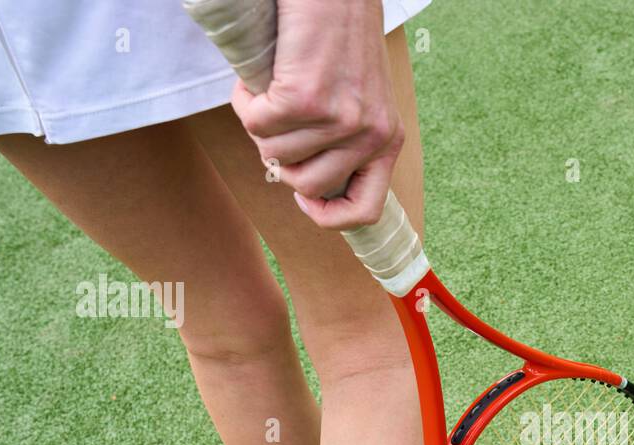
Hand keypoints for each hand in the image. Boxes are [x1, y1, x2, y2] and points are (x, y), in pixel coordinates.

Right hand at [231, 0, 401, 229]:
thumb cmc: (340, 39)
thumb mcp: (361, 98)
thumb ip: (346, 140)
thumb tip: (301, 181)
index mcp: (387, 140)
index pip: (366, 210)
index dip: (328, 215)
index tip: (303, 197)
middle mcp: (369, 135)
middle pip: (306, 184)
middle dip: (278, 159)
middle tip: (273, 124)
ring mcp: (339, 119)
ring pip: (276, 153)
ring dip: (258, 125)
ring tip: (266, 93)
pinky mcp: (306, 98)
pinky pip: (257, 122)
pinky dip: (245, 101)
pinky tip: (254, 81)